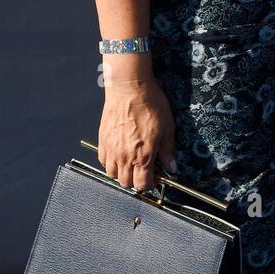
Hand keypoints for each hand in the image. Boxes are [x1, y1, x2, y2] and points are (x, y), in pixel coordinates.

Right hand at [98, 74, 175, 192]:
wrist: (129, 88)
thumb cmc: (150, 105)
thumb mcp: (167, 128)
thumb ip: (168, 151)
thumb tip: (172, 167)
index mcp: (142, 156)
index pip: (142, 185)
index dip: (150, 184)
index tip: (154, 176)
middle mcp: (124, 156)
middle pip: (126, 183)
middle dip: (136, 180)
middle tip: (144, 168)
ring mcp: (111, 149)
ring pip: (112, 174)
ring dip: (122, 172)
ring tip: (131, 162)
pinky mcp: (102, 140)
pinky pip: (102, 160)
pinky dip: (110, 162)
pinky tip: (119, 153)